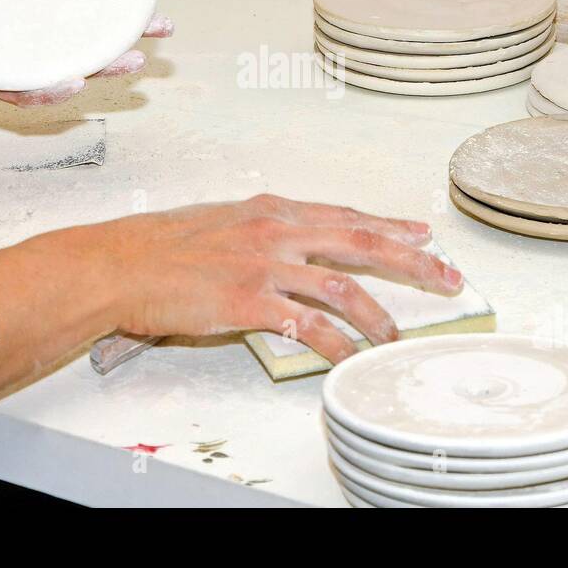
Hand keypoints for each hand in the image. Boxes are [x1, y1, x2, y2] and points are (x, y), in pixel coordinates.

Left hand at [0, 0, 172, 107]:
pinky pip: (17, 91)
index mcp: (1, 18)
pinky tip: (74, 82)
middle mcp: (7, 45)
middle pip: (76, 44)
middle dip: (122, 39)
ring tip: (134, 60)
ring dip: (99, 68)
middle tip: (162, 28)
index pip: (58, 9)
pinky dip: (46, 89)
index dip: (98, 2)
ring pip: (59, 71)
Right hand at [35, 194, 463, 363]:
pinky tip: (348, 357)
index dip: (388, 226)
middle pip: (360, 242)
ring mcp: (265, 265)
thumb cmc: (159, 246)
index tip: (422, 234)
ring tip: (395, 336)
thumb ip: (259, 230)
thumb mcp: (219, 222)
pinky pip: (307, 326)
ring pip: (342, 288)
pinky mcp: (249, 301)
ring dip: (377, 314)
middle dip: (412, 261)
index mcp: (271, 211)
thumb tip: (287, 241)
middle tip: (449, 276)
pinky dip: (334, 344)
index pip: (344, 216)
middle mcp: (276, 232)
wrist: (118, 263)